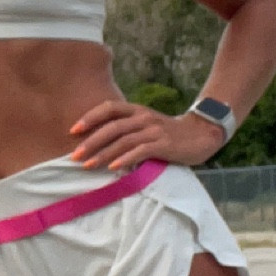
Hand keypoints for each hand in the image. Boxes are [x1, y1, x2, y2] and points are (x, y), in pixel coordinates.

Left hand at [69, 98, 225, 171]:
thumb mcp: (146, 124)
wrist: (201, 135)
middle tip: (75, 156)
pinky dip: (125, 159)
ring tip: (88, 165)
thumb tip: (97, 141)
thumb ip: (127, 128)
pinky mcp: (164, 144)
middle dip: (91, 142)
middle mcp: (143, 117)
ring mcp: (154, 130)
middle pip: (112, 127)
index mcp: (137, 110)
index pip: (109, 108)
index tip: (73, 130)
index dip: (90, 117)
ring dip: (103, 154)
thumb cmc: (168, 132)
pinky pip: (140, 151)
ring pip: (123, 141)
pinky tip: (113, 168)